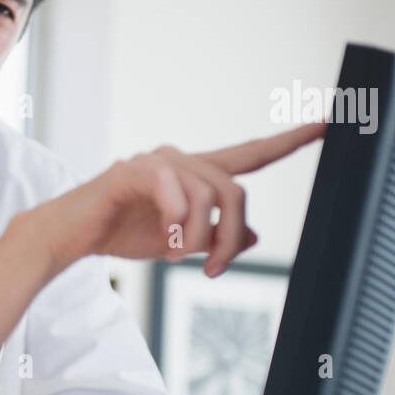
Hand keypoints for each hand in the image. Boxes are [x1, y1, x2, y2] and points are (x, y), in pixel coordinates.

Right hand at [38, 123, 324, 275]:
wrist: (68, 237)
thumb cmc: (118, 233)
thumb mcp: (177, 242)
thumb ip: (216, 234)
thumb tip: (254, 235)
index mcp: (193, 173)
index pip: (248, 154)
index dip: (287, 141)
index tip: (326, 125)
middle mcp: (179, 158)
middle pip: (236, 188)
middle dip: (232, 234)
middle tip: (213, 269)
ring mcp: (156, 161)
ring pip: (210, 194)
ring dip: (203, 236)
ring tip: (182, 259)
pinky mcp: (132, 172)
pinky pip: (175, 192)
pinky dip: (179, 223)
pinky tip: (169, 243)